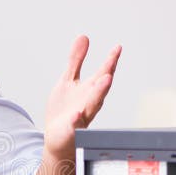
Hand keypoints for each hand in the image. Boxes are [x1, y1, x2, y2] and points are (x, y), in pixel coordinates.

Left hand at [43, 36, 120, 159]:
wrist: (58, 137)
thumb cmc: (65, 109)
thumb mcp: (68, 80)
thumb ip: (76, 60)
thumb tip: (84, 37)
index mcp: (89, 90)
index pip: (102, 73)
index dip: (110, 61)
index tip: (117, 48)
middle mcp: (89, 102)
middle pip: (101, 89)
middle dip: (107, 78)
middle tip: (112, 67)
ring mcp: (82, 116)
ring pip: (92, 106)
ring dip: (99, 94)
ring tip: (104, 81)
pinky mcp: (71, 130)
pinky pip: (75, 125)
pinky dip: (77, 120)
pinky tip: (76, 114)